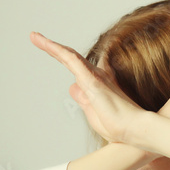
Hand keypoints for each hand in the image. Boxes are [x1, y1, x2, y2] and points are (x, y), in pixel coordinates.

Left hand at [30, 31, 144, 143]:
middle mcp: (96, 76)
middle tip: (36, 37)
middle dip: (53, 48)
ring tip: (35, 37)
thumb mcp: (93, 115)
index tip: (54, 50)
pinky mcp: (92, 81)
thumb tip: (72, 86)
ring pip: (68, 56)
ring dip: (51, 46)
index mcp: (96, 86)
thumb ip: (83, 100)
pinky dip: (59, 51)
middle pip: (70, 58)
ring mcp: (94, 77)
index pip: (77, 67)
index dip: (65, 58)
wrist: (134, 132)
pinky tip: (48, 45)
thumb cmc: (119, 127)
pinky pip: (72, 61)